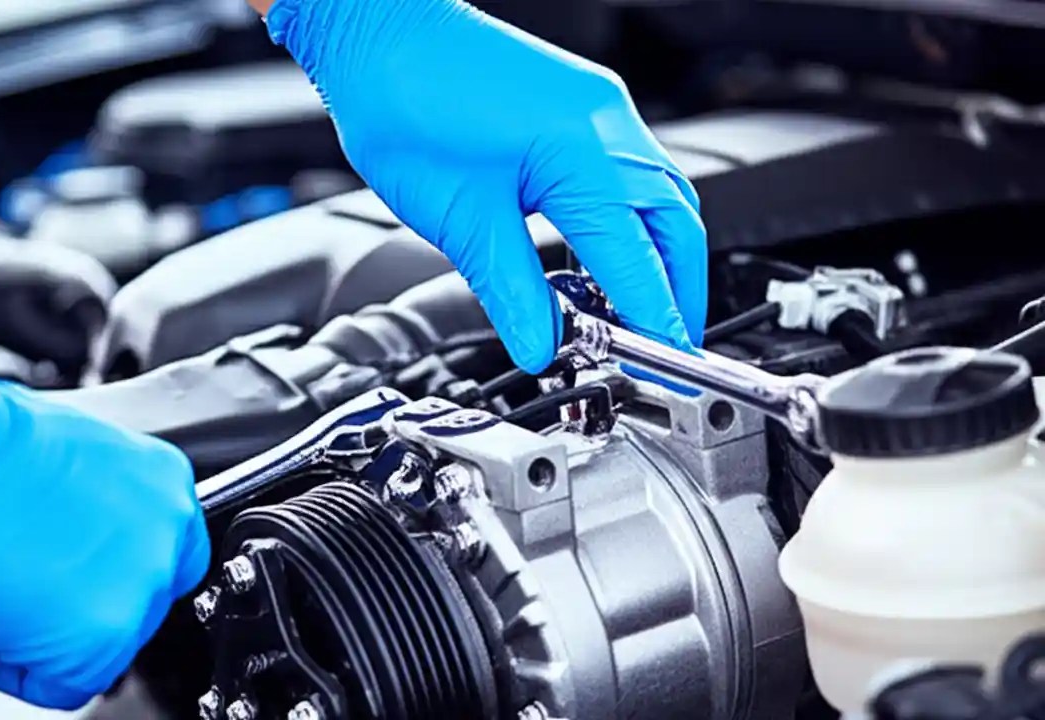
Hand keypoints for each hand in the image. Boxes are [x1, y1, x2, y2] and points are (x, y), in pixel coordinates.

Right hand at [0, 297, 209, 709]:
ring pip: (105, 644)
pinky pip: (63, 686)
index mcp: (162, 480)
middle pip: (141, 599)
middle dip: (82, 603)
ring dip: (50, 637)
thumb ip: (89, 502)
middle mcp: (164, 533)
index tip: (79, 576)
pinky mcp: (97, 639)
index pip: (166, 548)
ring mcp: (137, 588)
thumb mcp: (65, 454)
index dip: (114, 569)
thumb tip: (68, 534)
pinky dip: (16, 675)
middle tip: (29, 597)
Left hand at [267, 0, 706, 370]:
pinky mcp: (581, 105)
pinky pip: (633, 170)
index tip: (661, 361)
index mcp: (583, 151)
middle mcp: (606, 122)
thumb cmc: (405, 97)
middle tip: (669, 344)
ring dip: (660, 255)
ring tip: (643, 308)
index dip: (651, 317)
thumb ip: (509, 290)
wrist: (376, 31)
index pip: (636, 256)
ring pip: (662, 195)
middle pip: (676, 224)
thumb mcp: (460, 218)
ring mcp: (599, 108)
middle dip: (679, 289)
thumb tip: (539, 344)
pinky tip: (608, 251)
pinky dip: (633, 221)